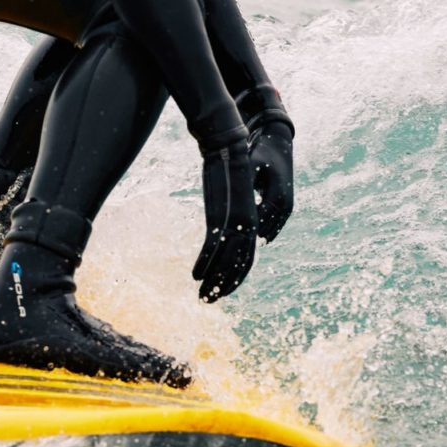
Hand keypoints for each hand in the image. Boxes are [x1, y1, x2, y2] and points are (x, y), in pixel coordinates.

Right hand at [192, 139, 255, 301]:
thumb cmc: (233, 165)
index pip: (247, 257)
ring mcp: (232, 222)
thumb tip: (230, 219)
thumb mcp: (235, 192)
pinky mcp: (219, 217)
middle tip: (212, 300)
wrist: (230, 146)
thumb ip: (235, 210)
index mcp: (251, 221)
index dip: (236, 276)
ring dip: (213, 281)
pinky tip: (196, 276)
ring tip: (203, 296)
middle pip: (237, 265)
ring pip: (224, 261)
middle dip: (224, 285)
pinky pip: (211, 248)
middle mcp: (246, 226)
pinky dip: (204, 264)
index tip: (225, 288)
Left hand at [234, 84, 295, 241]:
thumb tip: (229, 194)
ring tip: (237, 252)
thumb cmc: (260, 154)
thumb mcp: (249, 165)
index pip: (258, 222)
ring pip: (269, 231)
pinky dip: (261, 233)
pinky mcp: (284, 208)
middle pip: (264, 231)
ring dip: (254, 241)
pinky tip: (246, 243)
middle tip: (229, 252)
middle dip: (247, 242)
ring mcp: (286, 208)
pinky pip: (272, 226)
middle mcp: (284, 205)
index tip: (227, 242)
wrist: (278, 145)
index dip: (243, 233)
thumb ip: (242, 180)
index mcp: (276, 195)